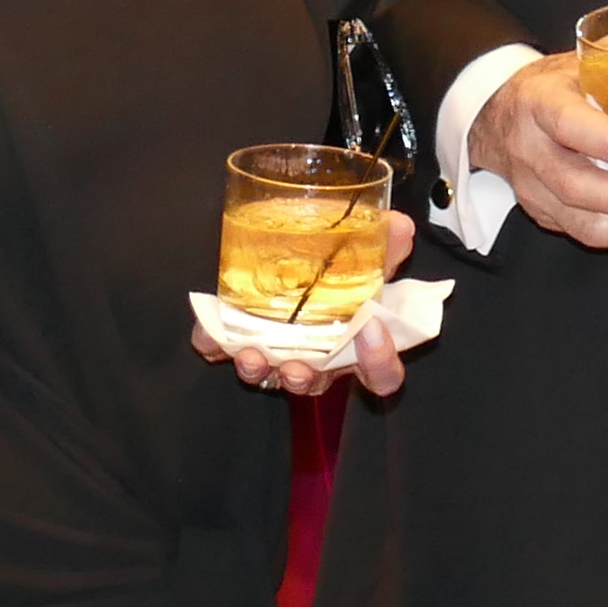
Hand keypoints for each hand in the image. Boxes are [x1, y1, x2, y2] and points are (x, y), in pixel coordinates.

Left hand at [204, 211, 425, 396]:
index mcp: (358, 341)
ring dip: (259, 370)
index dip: (379, 362)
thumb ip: (383, 243)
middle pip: (320, 382)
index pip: (381, 373)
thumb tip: (399, 225)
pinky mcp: (244, 339)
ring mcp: (281, 352)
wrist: (290, 242)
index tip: (370, 331)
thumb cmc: (336, 261)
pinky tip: (208, 334)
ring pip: (272, 375)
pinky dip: (214, 345)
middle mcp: (321, 357)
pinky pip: (225, 352)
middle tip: (295, 366)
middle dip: (304, 378)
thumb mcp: (364, 250)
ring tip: (251, 354)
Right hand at [472, 54, 607, 247]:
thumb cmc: (551, 86)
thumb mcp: (584, 59)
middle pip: (575, 185)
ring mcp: (533, 188)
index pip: (569, 124)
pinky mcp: (544, 213)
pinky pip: (586, 233)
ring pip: (581, 221)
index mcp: (540, 102)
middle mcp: (531, 150)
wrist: (497, 116)